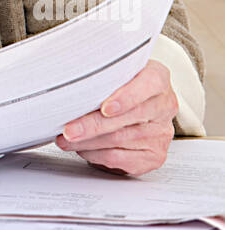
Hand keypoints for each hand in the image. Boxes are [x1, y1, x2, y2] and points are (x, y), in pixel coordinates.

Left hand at [54, 60, 177, 174]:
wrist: (135, 106)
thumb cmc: (119, 86)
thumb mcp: (115, 71)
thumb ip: (102, 73)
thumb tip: (69, 79)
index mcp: (158, 78)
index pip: (149, 85)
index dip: (127, 97)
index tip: (105, 108)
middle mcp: (164, 105)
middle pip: (128, 117)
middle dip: (93, 125)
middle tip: (68, 130)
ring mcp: (161, 133)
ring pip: (119, 140)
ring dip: (87, 142)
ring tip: (66, 139)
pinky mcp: (154, 156)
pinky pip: (120, 158)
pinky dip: (95, 154)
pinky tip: (81, 148)